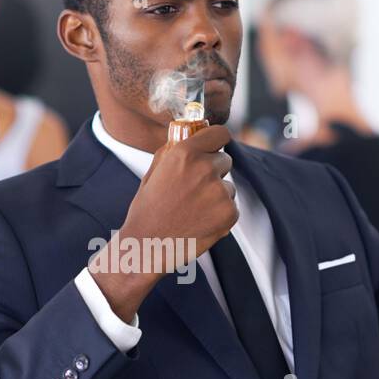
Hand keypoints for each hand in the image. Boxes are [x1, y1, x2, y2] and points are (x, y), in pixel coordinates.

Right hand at [91, 124, 237, 321]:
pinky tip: (200, 222)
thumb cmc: (147, 209)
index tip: (216, 148)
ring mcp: (220, 191)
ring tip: (194, 210)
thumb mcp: (154, 172)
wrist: (147, 245)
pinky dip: (221, 215)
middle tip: (196, 189)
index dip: (218, 141)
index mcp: (185, 153)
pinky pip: (232, 207)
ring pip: (229, 186)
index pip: (220, 134)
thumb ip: (172, 151)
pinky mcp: (229, 213)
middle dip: (215, 171)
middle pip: (225, 160)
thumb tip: (188, 136)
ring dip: (218, 195)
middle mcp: (205, 168)